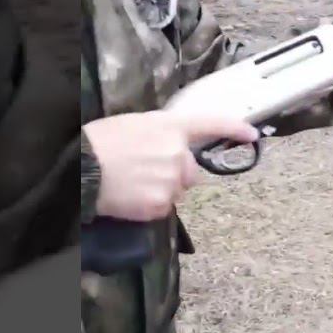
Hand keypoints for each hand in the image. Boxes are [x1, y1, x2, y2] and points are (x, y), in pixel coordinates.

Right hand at [84, 110, 259, 221]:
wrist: (82, 167)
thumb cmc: (99, 141)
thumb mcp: (133, 125)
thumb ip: (159, 136)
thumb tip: (165, 149)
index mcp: (170, 127)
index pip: (209, 124)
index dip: (233, 128)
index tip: (251, 134)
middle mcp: (178, 153)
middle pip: (189, 171)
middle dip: (174, 174)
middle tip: (142, 172)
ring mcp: (172, 180)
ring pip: (175, 191)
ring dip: (160, 190)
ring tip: (130, 184)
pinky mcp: (161, 204)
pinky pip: (162, 208)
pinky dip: (148, 207)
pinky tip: (128, 197)